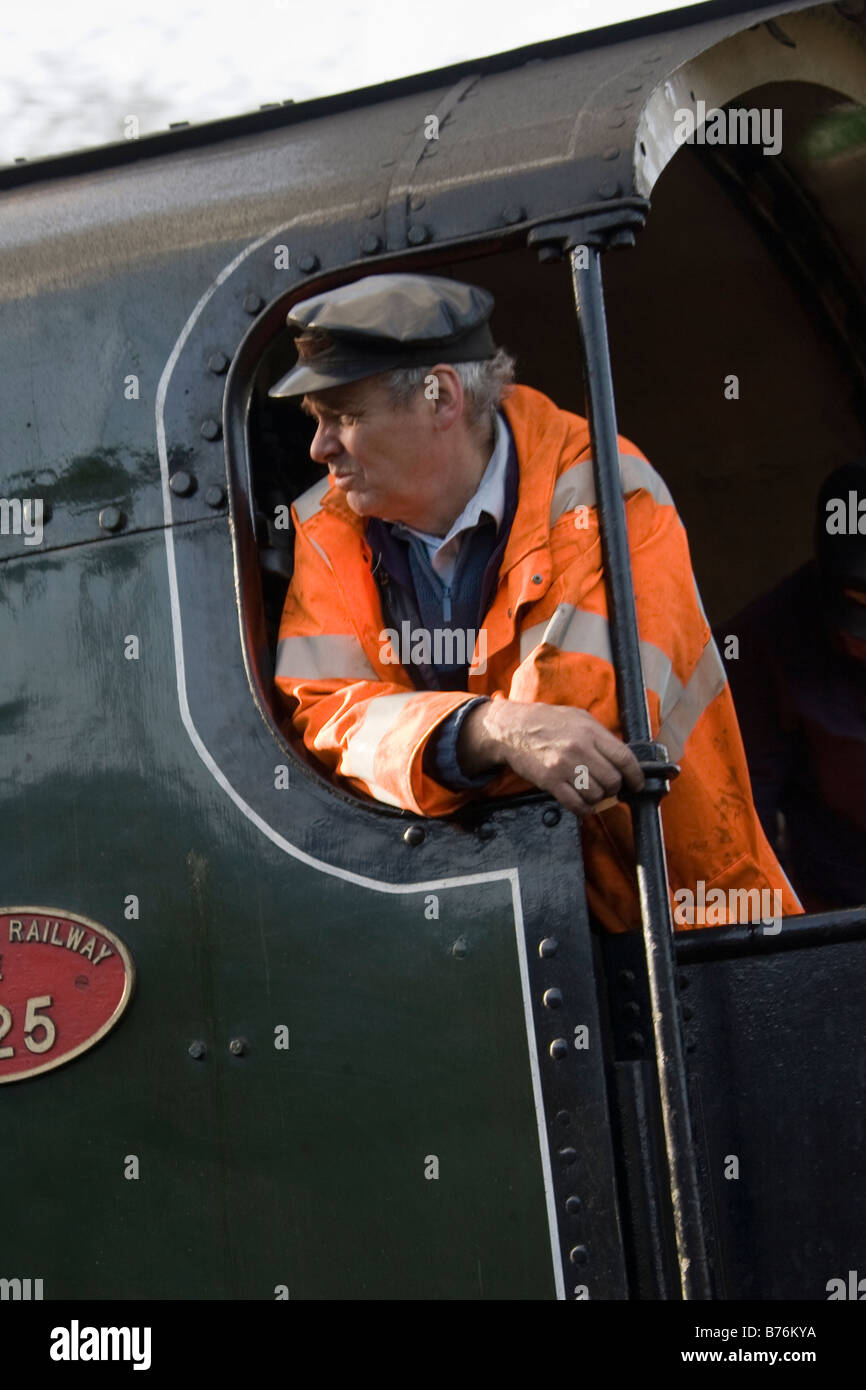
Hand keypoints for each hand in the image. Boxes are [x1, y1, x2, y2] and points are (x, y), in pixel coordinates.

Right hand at [457, 699, 644, 814]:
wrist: (512, 728)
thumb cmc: (546, 722)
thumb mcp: (578, 718)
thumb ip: (600, 736)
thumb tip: (621, 758)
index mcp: (590, 731)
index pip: (624, 758)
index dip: (635, 775)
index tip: (636, 783)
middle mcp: (580, 749)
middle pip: (612, 780)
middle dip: (614, 788)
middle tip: (609, 787)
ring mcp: (564, 766)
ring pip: (596, 794)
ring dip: (597, 798)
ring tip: (591, 792)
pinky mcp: (550, 781)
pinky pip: (576, 804)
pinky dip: (584, 808)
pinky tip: (582, 803)